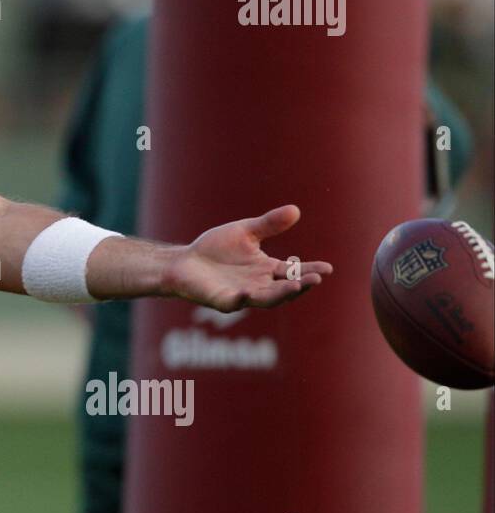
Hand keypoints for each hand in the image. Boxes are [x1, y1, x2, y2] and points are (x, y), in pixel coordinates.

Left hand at [163, 205, 331, 311]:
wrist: (184, 261)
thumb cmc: (215, 249)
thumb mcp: (246, 233)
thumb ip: (269, 224)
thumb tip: (295, 210)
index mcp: (266, 269)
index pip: (293, 271)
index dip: (310, 270)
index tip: (328, 268)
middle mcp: (258, 285)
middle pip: (284, 289)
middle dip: (300, 284)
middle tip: (316, 279)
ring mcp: (241, 295)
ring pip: (265, 299)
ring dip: (280, 294)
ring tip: (295, 287)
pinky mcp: (221, 300)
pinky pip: (233, 302)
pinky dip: (241, 299)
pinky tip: (246, 293)